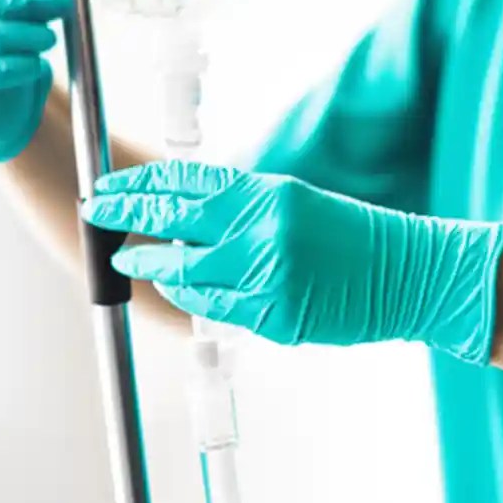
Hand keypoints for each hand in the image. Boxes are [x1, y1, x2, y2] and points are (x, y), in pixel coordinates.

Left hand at [81, 161, 502, 363]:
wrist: (405, 276)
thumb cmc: (350, 239)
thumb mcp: (292, 203)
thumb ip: (239, 208)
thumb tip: (181, 216)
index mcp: (266, 195)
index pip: (185, 184)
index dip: (139, 185)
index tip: (107, 187)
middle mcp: (263, 232)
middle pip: (173, 225)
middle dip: (126, 220)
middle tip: (96, 216)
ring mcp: (266, 278)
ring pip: (186, 276)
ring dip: (153, 267)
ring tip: (132, 260)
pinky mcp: (273, 318)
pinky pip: (216, 310)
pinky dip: (193, 298)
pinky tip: (180, 290)